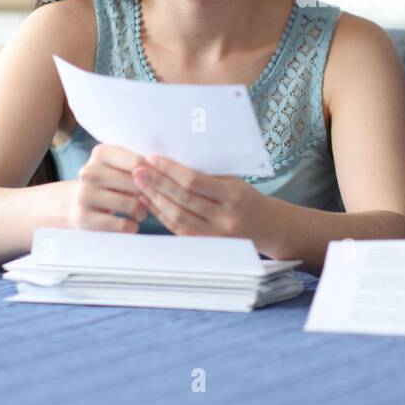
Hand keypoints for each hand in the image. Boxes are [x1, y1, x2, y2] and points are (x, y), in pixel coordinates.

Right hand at [63, 143, 151, 232]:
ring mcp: (84, 195)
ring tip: (141, 213)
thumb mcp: (116, 166)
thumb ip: (137, 165)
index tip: (158, 183)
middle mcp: (89, 172)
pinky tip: (131, 224)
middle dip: (148, 194)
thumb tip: (161, 173)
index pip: (138, 162)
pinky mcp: (84, 218)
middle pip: (136, 184)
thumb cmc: (106, 183)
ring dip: (142, 212)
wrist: (72, 202)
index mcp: (101, 153)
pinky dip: (132, 226)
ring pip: (131, 204)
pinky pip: (122, 224)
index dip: (154, 175)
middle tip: (148, 201)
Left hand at [132, 155, 275, 240]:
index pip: (194, 182)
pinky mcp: (206, 245)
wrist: (267, 227)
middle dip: (157, 183)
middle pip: (182, 200)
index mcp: (233, 197)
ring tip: (139, 184)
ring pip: (177, 216)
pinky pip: (178, 229)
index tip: (152, 159)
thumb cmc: (247, 198)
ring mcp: (215, 236)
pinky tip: (149, 201)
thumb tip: (172, 163)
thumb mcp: (234, 181)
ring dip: (155, 199)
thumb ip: (207, 175)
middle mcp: (224, 219)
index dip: (170, 171)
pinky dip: (161, 215)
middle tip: (138, 171)